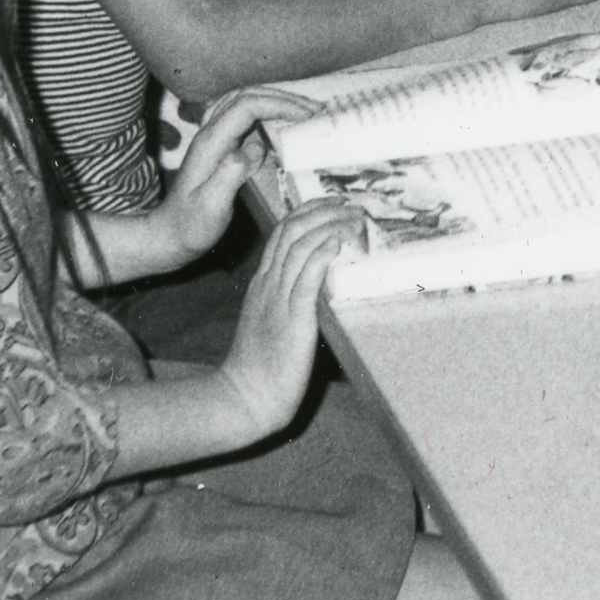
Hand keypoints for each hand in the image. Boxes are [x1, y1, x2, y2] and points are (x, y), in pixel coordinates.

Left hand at [160, 87, 311, 259]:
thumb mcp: (211, 206)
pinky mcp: (218, 145)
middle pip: (246, 95)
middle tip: (314, 109)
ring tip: (303, 110)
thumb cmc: (192, 226)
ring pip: (242, 100)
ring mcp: (213, 137)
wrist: (169, 234)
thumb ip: (231, 174)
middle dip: (282, 97)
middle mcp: (210, 133)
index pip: (247, 106)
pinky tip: (279, 120)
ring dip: (274, 99)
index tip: (307, 116)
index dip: (279, 104)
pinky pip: (241, 114)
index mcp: (211, 143)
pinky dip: (264, 109)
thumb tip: (255, 147)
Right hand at [218, 199, 362, 437]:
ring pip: (300, 247)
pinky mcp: (292, 319)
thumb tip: (320, 280)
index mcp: (262, 282)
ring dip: (330, 227)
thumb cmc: (262, 363)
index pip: (282, 232)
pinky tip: (337, 244)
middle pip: (292, 231)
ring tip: (354, 220)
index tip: (333, 203)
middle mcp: (268, 284)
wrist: (246, 396)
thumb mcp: (272, 318)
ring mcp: (278, 300)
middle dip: (323, 211)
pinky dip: (322, 256)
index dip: (309, 211)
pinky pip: (306, 279)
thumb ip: (290, 296)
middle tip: (351, 206)